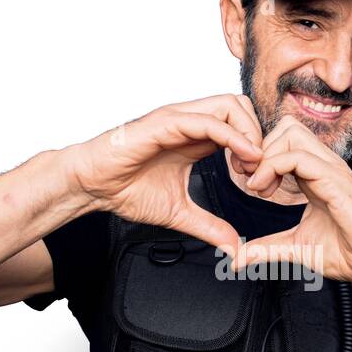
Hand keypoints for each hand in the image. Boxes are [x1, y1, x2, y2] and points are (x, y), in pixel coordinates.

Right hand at [69, 94, 262, 254]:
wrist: (92, 184)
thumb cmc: (125, 189)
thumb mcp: (179, 212)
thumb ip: (209, 226)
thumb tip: (233, 246)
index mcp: (196, 139)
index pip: (240, 126)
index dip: (256, 149)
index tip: (256, 180)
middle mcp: (190, 123)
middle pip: (241, 107)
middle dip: (259, 135)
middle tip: (257, 169)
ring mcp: (179, 120)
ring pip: (229, 105)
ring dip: (249, 133)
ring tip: (250, 164)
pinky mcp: (165, 123)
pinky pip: (207, 121)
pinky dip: (231, 136)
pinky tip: (242, 157)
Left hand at [225, 115, 351, 286]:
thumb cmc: (348, 252)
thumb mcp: (295, 247)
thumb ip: (266, 248)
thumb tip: (239, 258)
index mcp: (316, 175)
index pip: (285, 141)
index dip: (260, 156)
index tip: (249, 183)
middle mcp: (324, 166)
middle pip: (286, 127)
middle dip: (260, 149)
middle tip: (250, 180)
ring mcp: (332, 170)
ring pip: (291, 134)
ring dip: (266, 156)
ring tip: (258, 186)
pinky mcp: (336, 181)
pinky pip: (300, 157)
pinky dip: (274, 167)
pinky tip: (264, 190)